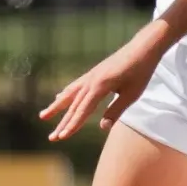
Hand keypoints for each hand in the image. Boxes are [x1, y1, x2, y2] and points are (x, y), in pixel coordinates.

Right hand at [38, 32, 164, 139]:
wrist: (143, 47)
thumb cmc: (141, 71)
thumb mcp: (131, 94)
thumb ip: (115, 110)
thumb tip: (102, 128)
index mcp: (100, 86)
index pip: (82, 110)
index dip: (72, 125)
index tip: (62, 137)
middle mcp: (91, 80)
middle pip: (73, 105)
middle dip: (62, 123)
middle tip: (51, 138)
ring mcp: (91, 75)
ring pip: (70, 94)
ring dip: (56, 107)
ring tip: (43, 116)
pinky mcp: (94, 73)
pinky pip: (75, 86)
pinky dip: (66, 94)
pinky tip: (59, 97)